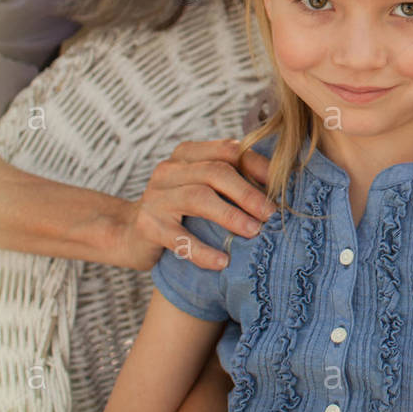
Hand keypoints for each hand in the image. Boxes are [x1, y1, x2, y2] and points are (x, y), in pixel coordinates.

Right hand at [115, 139, 273, 270]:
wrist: (130, 234)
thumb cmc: (181, 210)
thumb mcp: (204, 187)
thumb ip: (232, 179)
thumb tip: (283, 183)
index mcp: (188, 154)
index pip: (227, 150)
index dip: (257, 166)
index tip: (282, 185)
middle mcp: (169, 170)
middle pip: (216, 172)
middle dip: (249, 193)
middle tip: (272, 214)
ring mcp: (155, 196)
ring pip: (199, 198)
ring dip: (231, 216)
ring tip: (254, 232)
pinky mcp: (147, 225)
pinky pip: (179, 238)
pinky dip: (203, 250)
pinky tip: (223, 261)